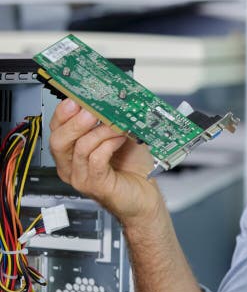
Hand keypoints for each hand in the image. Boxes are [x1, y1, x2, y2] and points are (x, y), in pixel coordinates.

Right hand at [49, 99, 162, 226]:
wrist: (145, 196)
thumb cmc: (133, 168)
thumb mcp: (121, 136)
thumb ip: (113, 119)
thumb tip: (114, 97)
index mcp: (72, 151)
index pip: (57, 128)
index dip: (64, 111)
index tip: (76, 96)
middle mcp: (72, 165)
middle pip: (58, 140)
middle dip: (75, 120)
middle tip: (90, 108)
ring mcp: (81, 177)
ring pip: (79, 147)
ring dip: (100, 131)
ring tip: (116, 122)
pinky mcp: (95, 185)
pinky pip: (95, 160)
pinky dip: (108, 145)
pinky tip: (120, 138)